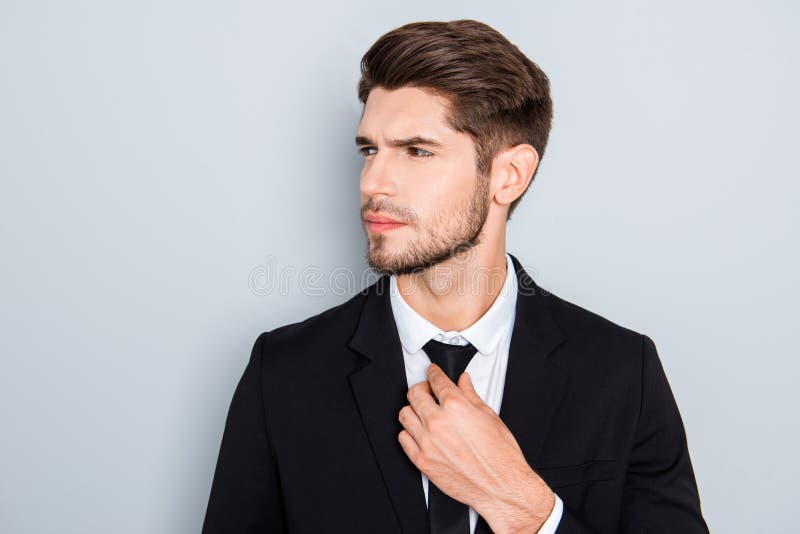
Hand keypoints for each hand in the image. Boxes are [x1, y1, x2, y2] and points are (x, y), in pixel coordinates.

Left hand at [398, 364, 555, 533]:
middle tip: (428, 391)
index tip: (432, 372)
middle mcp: (438, 422)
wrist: (501, 486)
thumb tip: (464, 381)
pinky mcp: (422, 461)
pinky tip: (420, 432)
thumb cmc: (501, 456)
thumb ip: (471, 395)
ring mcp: (427, 442)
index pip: (436, 380)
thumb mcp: (490, 417)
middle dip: (421, 388)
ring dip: (413, 410)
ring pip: (404, 414)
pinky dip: (410, 432)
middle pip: (414, 393)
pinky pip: (403, 439)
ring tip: (423, 412)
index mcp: (456, 407)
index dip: (433, 373)